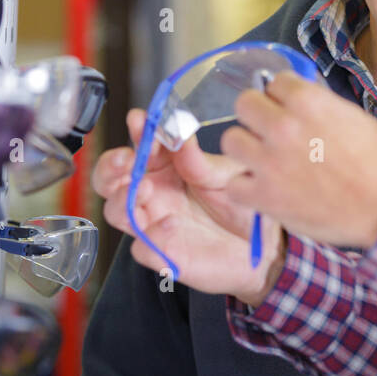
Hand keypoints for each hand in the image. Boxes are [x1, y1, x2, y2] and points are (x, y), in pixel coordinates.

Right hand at [90, 108, 286, 305]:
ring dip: (123, 198)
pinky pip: (142, 247)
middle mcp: (154, 194)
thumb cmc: (243, 205)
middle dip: (110, 167)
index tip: (139, 121)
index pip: (140, 147)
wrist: (266, 245)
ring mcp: (154, 224)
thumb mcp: (227, 175)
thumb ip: (200, 159)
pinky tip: (172, 224)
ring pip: (116, 211)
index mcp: (166, 168)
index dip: (135, 133)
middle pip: (111, 179)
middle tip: (127, 160)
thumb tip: (179, 133)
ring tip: (146, 188)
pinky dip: (151, 235)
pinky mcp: (162, 254)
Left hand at [220, 73, 376, 248]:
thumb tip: (294, 100)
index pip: (274, 82)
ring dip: (246, 148)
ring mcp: (270, 162)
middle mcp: (283, 126)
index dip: (282, 96)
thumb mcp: (353, 116)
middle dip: (257, 115)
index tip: (288, 107)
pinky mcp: (265, 196)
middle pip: (244, 104)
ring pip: (230, 140)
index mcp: (308, 102)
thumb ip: (318, 104)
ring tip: (264, 160)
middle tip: (270, 131)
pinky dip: (248, 187)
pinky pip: (235, 183)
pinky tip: (265, 188)